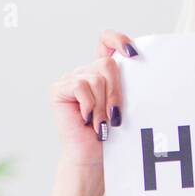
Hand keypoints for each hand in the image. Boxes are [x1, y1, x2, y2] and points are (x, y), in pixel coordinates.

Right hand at [50, 29, 137, 169]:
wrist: (94, 155)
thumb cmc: (113, 131)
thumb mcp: (126, 103)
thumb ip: (128, 82)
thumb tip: (136, 63)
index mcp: (104, 72)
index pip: (106, 41)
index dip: (118, 40)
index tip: (132, 53)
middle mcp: (87, 71)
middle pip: (107, 64)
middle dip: (116, 92)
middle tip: (116, 116)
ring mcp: (71, 78)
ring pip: (96, 78)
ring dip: (103, 105)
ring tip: (101, 123)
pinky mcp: (59, 89)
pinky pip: (80, 86)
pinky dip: (89, 105)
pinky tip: (88, 120)